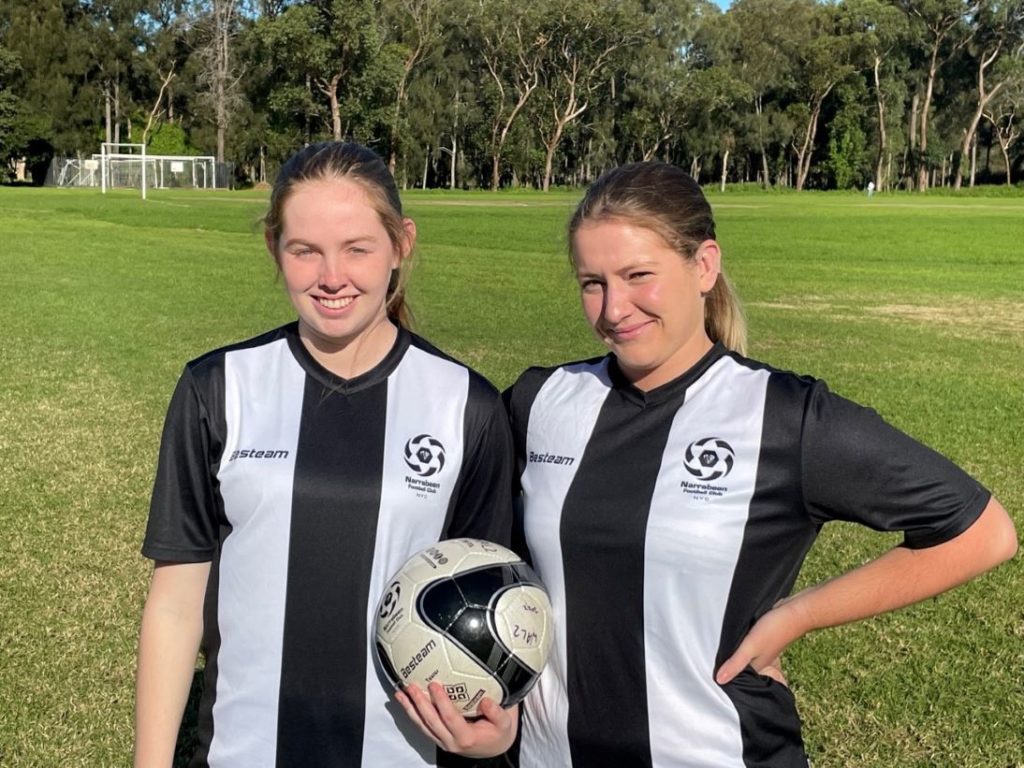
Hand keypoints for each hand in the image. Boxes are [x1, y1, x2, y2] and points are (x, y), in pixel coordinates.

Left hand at [395, 682, 517, 757]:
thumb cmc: (499, 732)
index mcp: (466, 737)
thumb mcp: (505, 723)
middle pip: (431, 722)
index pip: (450, 718)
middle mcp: (451, 742)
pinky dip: (412, 714)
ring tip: (400, 693)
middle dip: (419, 703)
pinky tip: (405, 703)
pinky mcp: (439, 739)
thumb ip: (496, 713)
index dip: (440, 702)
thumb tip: (485, 701)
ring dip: (410, 709)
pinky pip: (423, 727)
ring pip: (423, 726)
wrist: (495, 747)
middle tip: (411, 686)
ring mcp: (443, 742)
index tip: (434, 685)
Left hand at [715, 599, 808, 685]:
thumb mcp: (751, 647)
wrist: (796, 611)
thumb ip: (736, 662)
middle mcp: (759, 659)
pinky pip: (747, 642)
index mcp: (757, 666)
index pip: (737, 676)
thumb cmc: (775, 629)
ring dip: (733, 651)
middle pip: (739, 665)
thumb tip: (719, 680)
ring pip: (743, 653)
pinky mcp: (762, 636)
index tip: (708, 676)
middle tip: (706, 662)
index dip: (724, 675)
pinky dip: (740, 641)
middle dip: (727, 663)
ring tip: (714, 650)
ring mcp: (761, 648)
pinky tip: (733, 637)